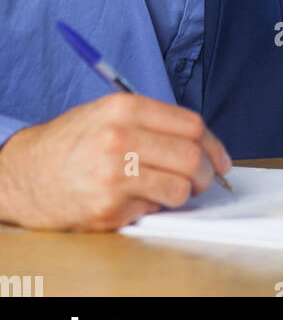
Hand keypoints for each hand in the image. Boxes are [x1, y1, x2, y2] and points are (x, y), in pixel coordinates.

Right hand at [0, 93, 232, 230]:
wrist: (25, 174)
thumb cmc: (71, 142)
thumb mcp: (109, 112)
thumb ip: (153, 121)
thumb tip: (201, 141)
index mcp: (125, 108)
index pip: (192, 126)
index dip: (214, 145)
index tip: (221, 159)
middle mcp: (120, 139)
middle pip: (191, 158)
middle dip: (206, 174)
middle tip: (203, 180)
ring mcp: (114, 177)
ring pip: (179, 189)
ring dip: (183, 194)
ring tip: (168, 190)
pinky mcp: (108, 209)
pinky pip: (152, 211)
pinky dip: (153, 208)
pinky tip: (135, 199)